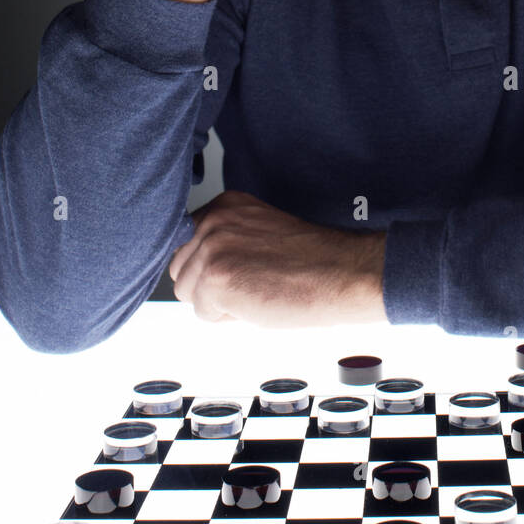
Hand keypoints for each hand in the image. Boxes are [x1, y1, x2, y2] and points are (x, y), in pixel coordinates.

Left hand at [169, 189, 387, 325]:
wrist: (343, 271)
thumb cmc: (313, 261)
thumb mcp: (258, 234)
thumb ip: (226, 240)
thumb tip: (197, 269)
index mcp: (225, 205)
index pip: (186, 243)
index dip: (209, 268)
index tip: (236, 273)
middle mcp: (214, 219)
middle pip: (180, 268)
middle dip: (207, 287)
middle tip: (249, 286)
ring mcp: (212, 247)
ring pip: (187, 292)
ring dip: (217, 304)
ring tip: (255, 293)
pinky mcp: (216, 278)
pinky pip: (203, 313)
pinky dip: (229, 318)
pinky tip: (258, 303)